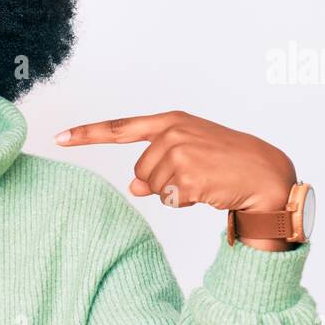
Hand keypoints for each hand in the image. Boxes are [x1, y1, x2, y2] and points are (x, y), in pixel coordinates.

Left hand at [54, 110, 297, 250]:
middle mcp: (172, 133)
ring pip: (153, 189)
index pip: (119, 128)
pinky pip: (170, 201)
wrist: (266, 174)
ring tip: (204, 180)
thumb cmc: (226, 163)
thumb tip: (133, 188)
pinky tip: (209, 190)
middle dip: (161, 182)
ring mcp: (180, 153)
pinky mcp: (188, 176)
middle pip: (139, 173)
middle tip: (195, 175)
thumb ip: (155, 165)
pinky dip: (186, 203)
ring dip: (175, 193)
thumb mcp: (188, 157)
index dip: (86, 135)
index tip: (58, 138)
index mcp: (170, 121)